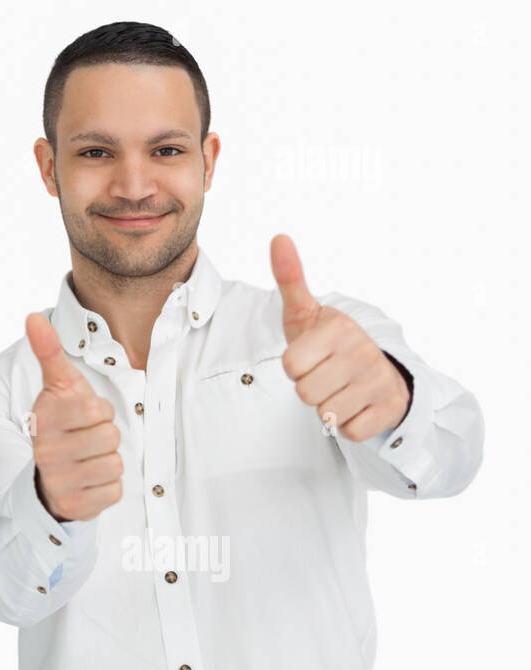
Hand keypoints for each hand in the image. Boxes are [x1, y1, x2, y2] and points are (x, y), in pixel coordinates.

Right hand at [26, 312, 122, 521]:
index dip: (99, 411)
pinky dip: (108, 487)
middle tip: (87, 440)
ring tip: (89, 459)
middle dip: (106, 437)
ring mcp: (59, 481)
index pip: (98, 410)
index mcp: (45, 420)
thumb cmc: (61, 424)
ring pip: (114, 464)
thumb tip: (32, 316)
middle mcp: (47, 452)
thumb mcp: (57, 387)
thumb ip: (48, 351)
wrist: (48, 476)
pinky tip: (90, 481)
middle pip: (110, 437)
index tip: (84, 416)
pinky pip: (114, 491)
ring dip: (108, 461)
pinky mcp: (74, 506)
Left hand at [271, 233, 410, 440]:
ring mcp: (380, 381)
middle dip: (310, 389)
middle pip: (305, 393)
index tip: (311, 356)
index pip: (290, 366)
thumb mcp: (306, 312)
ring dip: (328, 407)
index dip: (294, 366)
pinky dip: (349, 424)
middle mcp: (363, 352)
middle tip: (325, 375)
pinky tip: (357, 406)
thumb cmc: (330, 343)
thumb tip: (278, 237)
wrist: (379, 370)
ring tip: (340, 389)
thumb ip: (289, 278)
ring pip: (326, 414)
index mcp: (340, 328)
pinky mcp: (391, 409)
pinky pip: (350, 432)